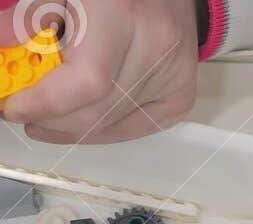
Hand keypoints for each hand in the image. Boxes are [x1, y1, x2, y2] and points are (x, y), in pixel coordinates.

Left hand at [0, 0, 198, 142]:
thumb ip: (29, 18)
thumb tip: (0, 47)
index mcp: (122, 11)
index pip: (87, 81)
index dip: (46, 103)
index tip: (14, 106)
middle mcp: (157, 45)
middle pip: (98, 111)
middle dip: (52, 118)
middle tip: (25, 110)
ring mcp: (174, 74)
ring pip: (113, 123)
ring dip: (72, 127)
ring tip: (47, 114)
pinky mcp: (182, 95)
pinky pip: (136, 128)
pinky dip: (102, 130)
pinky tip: (79, 120)